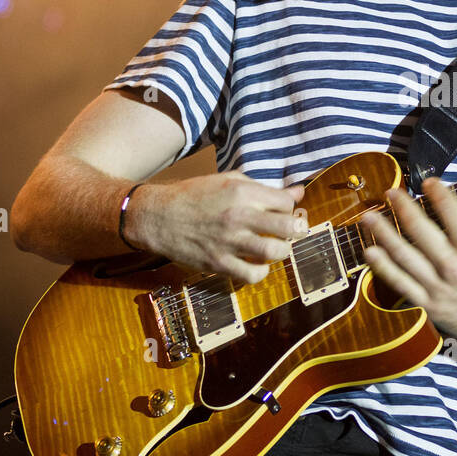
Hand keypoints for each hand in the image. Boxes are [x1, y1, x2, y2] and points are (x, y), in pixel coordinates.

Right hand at [126, 172, 305, 283]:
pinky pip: (253, 275)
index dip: (290, 208)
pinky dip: (261, 272)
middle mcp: (238, 216)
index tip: (284, 212)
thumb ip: (265, 188)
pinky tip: (257, 264)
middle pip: (288, 227)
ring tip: (275, 247)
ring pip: (275, 252)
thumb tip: (299, 191)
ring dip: (282, 251)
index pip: (286, 203)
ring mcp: (229, 242)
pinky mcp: (218, 263)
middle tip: (292, 232)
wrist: (158, 216)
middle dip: (297, 230)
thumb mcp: (229, 181)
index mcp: (242, 192)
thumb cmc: (195, 196)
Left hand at [359, 178, 456, 359]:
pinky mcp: (430, 305)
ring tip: (368, 217)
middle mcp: (454, 264)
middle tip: (390, 193)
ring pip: (404, 255)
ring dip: (384, 233)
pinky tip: (370, 252)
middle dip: (403, 207)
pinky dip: (384, 267)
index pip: (451, 211)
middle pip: (421, 229)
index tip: (428, 182)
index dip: (437, 193)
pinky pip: (401, 284)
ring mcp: (439, 286)